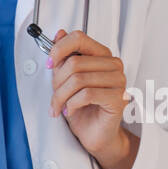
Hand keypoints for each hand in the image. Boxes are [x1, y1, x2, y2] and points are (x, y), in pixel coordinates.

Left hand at [47, 29, 128, 156]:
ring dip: (62, 96)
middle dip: (57, 81)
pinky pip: (86, 94)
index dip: (59, 49)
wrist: (95, 134)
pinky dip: (72, 104)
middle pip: (75, 62)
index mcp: (102, 55)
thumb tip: (59, 33)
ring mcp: (119, 81)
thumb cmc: (82, 107)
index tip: (48, 64)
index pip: (79, 37)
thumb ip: (64, 57)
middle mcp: (113, 65)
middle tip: (54, 96)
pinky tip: (70, 110)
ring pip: (78, 79)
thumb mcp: (66, 80)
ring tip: (59, 106)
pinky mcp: (119, 98)